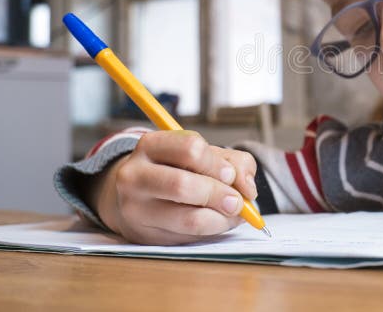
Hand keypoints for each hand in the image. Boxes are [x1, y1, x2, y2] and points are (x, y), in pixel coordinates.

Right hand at [88, 131, 257, 244]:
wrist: (136, 195)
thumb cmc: (177, 169)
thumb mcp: (202, 155)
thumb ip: (234, 162)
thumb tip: (248, 189)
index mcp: (151, 145)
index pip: (190, 148)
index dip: (217, 164)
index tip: (230, 175)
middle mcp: (134, 175)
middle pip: (184, 185)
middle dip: (219, 195)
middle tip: (237, 202)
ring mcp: (134, 208)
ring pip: (187, 219)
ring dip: (221, 219)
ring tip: (233, 215)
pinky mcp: (143, 235)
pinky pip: (187, 238)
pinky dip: (211, 231)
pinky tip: (217, 223)